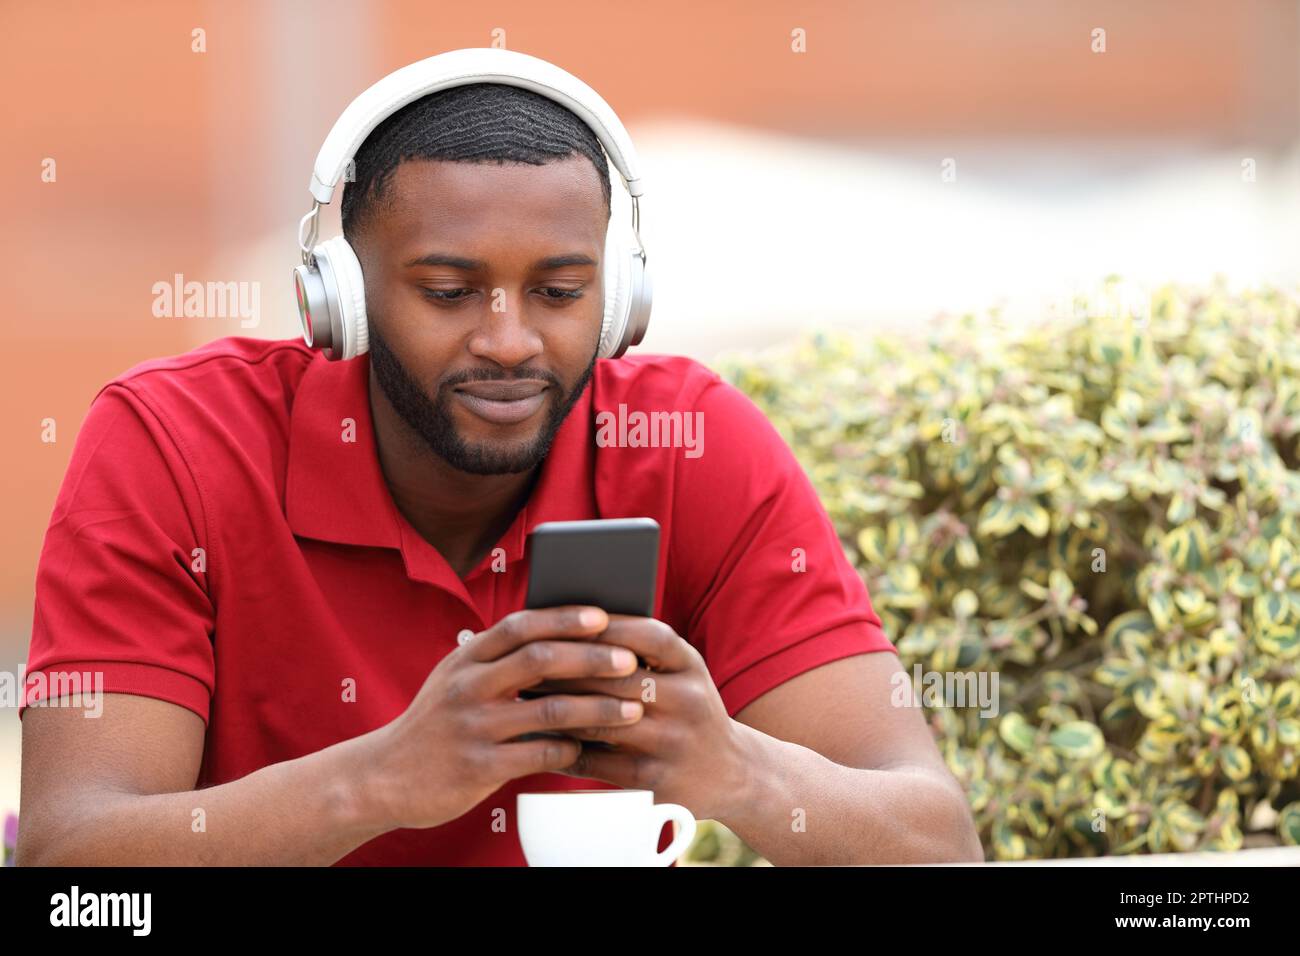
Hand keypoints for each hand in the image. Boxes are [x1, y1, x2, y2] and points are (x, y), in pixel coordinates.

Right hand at [365, 606, 645, 830]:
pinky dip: (572, 750)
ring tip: (633, 711)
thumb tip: (564, 638)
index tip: (603, 616)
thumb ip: (498, 660)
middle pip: (540, 659)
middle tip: (631, 662)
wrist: (381, 777)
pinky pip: (539, 754)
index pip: (520, 625)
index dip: (563, 617)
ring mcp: (473, 726)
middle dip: (592, 657)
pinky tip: (593, 750)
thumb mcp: (456, 679)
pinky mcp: (478, 767)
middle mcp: (468, 686)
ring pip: (549, 709)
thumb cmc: (436, 724)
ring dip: (598, 709)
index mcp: (466, 658)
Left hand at [527, 615, 752, 820]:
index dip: (606, 626)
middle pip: (617, 678)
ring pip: (601, 720)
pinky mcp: (655, 781)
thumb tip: (574, 625)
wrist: (731, 774)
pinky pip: (598, 762)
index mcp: (692, 666)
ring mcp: (673, 743)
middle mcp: (688, 701)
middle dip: (567, 669)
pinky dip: (564, 749)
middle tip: (527, 663)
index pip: (648, 635)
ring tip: (527, 698)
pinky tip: (541, 739)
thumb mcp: (683, 673)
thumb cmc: (688, 710)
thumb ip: (643, 650)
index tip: (564, 621)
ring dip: (559, 708)